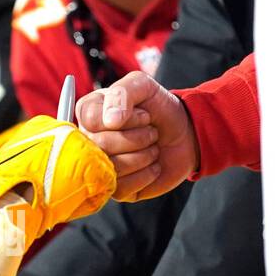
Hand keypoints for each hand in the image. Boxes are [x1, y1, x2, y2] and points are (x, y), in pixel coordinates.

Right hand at [75, 71, 197, 201]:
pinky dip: (146, 174)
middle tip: (152, 132)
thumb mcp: (143, 86)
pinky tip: (153, 165)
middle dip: (136, 138)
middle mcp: (89, 142)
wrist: (185, 134)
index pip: (90, 120)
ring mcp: (100, 167)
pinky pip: (122, 187)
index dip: (123, 119)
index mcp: (89, 115)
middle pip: (100, 146)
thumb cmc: (159, 109)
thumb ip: (122, 93)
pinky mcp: (116, 189)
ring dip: (143, 156)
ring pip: (112, 168)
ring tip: (153, 147)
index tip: (144, 115)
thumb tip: (110, 121)